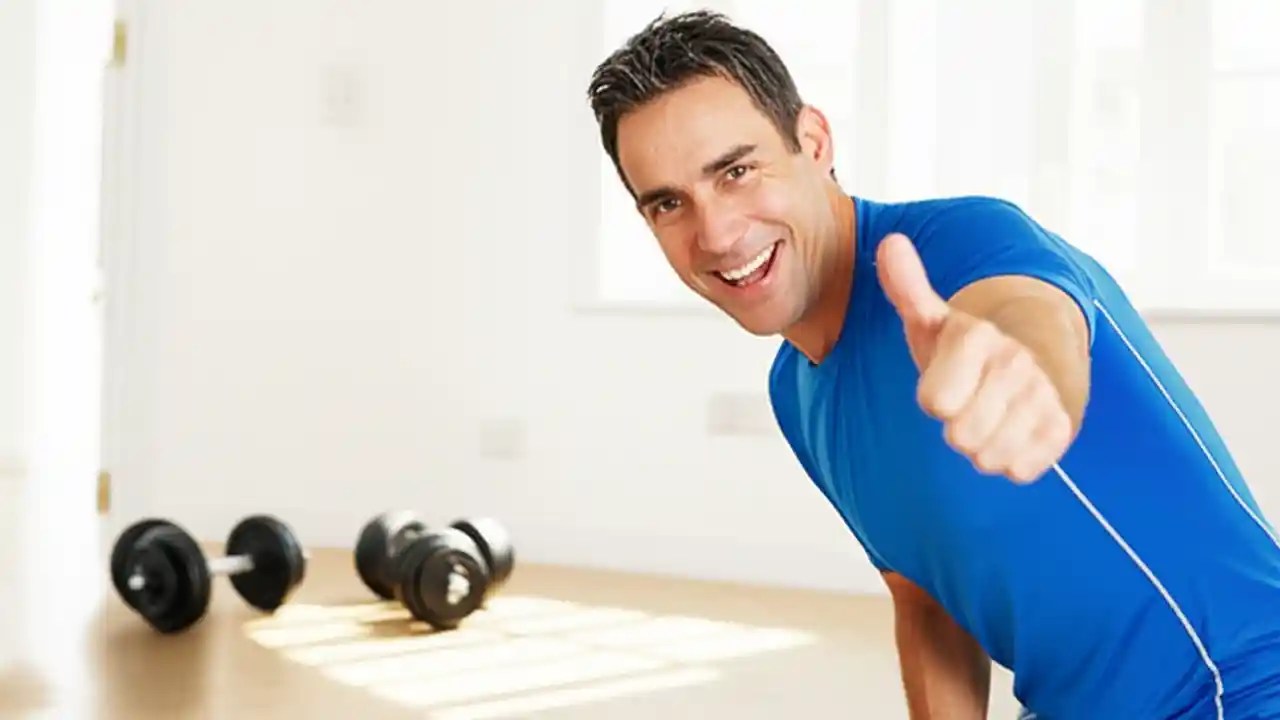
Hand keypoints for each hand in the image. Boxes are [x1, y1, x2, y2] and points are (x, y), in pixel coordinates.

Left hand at [876, 233, 1072, 482]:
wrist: (1036, 357)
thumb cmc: (967, 348)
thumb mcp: (933, 318)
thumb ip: (907, 287)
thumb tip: (890, 241)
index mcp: (978, 336)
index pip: (935, 403)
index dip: (933, 399)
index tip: (946, 380)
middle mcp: (1016, 362)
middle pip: (960, 435)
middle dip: (957, 426)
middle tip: (969, 403)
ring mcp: (1043, 395)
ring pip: (989, 456)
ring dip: (982, 446)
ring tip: (990, 416)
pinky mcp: (1062, 427)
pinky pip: (1020, 469)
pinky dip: (1011, 460)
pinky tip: (1014, 432)